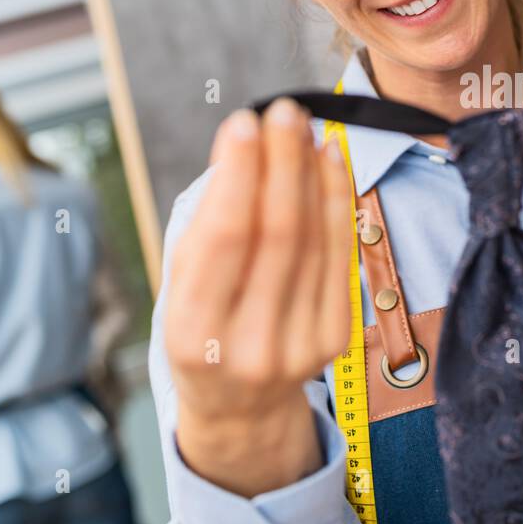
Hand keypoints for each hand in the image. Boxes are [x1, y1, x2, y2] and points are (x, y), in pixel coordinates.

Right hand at [163, 99, 353, 496]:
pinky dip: (338, 200)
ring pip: (314, 241)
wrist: (240, 411)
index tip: (243, 123)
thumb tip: (243, 146)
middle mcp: (248, 345)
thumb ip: (207, 225)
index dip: (238, 174)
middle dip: (281, 162)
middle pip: (278, 234)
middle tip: (283, 112)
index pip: (225, 238)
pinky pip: (340, 256)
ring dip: (311, 173)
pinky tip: (331, 161)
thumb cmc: (203, 331)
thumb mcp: (182, 288)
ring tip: (303, 127)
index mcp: (194, 335)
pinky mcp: (334, 340)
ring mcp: (298, 346)